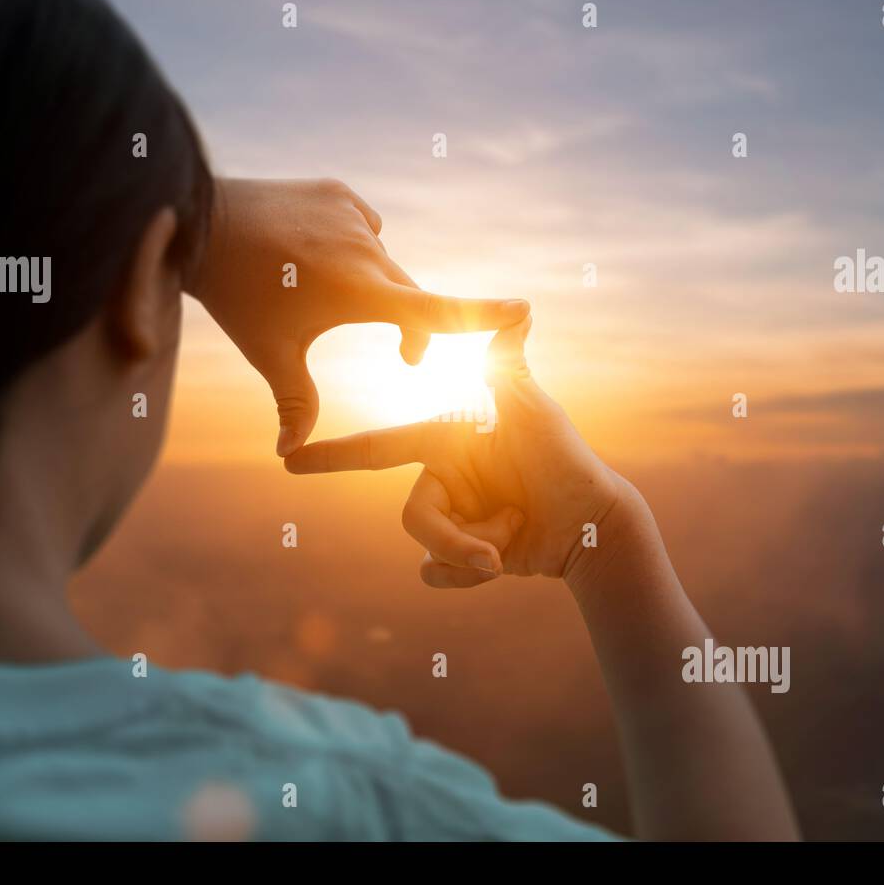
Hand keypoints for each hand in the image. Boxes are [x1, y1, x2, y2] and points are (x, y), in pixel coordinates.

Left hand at [194, 177, 529, 454]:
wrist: (195, 220)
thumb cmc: (236, 296)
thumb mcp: (269, 353)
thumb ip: (294, 403)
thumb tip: (290, 455)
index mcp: (358, 291)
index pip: (432, 309)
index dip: (481, 315)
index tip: (523, 310)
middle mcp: (365, 248)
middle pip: (409, 294)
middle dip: (411, 325)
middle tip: (408, 357)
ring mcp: (352, 215)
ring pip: (382, 260)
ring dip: (372, 282)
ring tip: (322, 289)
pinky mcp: (337, 192)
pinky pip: (361, 225)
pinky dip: (352, 242)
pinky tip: (317, 251)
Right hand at [284, 317, 626, 587]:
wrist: (593, 525)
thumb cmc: (567, 460)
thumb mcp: (534, 413)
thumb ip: (509, 366)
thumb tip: (521, 307)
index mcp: (445, 439)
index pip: (381, 447)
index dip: (335, 455)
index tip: (290, 459)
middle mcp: (443, 476)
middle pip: (412, 516)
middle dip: (454, 538)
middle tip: (497, 549)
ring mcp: (452, 515)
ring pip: (425, 548)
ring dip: (473, 551)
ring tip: (514, 536)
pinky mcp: (461, 553)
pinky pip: (434, 574)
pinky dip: (466, 577)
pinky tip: (500, 566)